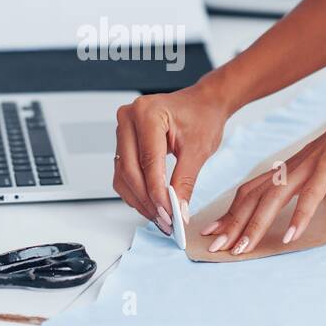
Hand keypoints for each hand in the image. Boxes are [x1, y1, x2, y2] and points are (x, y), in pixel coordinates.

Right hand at [113, 82, 230, 234]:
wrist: (202, 104)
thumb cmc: (201, 116)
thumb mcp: (199, 150)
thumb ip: (185, 181)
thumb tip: (177, 210)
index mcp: (147, 113)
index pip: (148, 161)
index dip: (156, 192)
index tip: (169, 214)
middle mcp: (129, 119)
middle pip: (130, 170)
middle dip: (147, 200)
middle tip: (165, 220)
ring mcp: (123, 130)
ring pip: (122, 175)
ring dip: (139, 200)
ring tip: (160, 216)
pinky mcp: (124, 142)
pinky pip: (122, 173)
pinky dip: (135, 191)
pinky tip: (151, 204)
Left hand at [200, 97, 325, 255]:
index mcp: (289, 167)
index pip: (251, 191)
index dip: (231, 211)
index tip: (215, 230)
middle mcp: (291, 167)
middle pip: (252, 197)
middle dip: (232, 224)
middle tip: (215, 245)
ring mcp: (307, 167)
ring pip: (272, 199)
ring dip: (255, 226)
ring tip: (242, 249)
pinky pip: (309, 196)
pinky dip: (298, 218)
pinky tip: (289, 237)